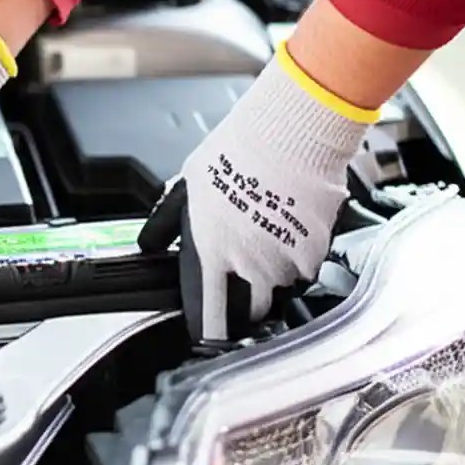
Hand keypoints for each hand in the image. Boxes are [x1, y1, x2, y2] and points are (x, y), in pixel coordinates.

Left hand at [138, 43, 375, 340]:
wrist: (291, 133)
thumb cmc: (237, 154)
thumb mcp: (185, 188)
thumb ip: (165, 225)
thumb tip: (149, 245)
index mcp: (212, 255)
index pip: (208, 318)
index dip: (206, 330)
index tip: (205, 331)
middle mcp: (250, 268)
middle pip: (248, 314)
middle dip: (242, 308)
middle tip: (238, 285)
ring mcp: (286, 264)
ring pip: (279, 293)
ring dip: (270, 280)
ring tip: (263, 242)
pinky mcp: (316, 253)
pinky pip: (304, 272)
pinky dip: (296, 261)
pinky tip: (286, 231)